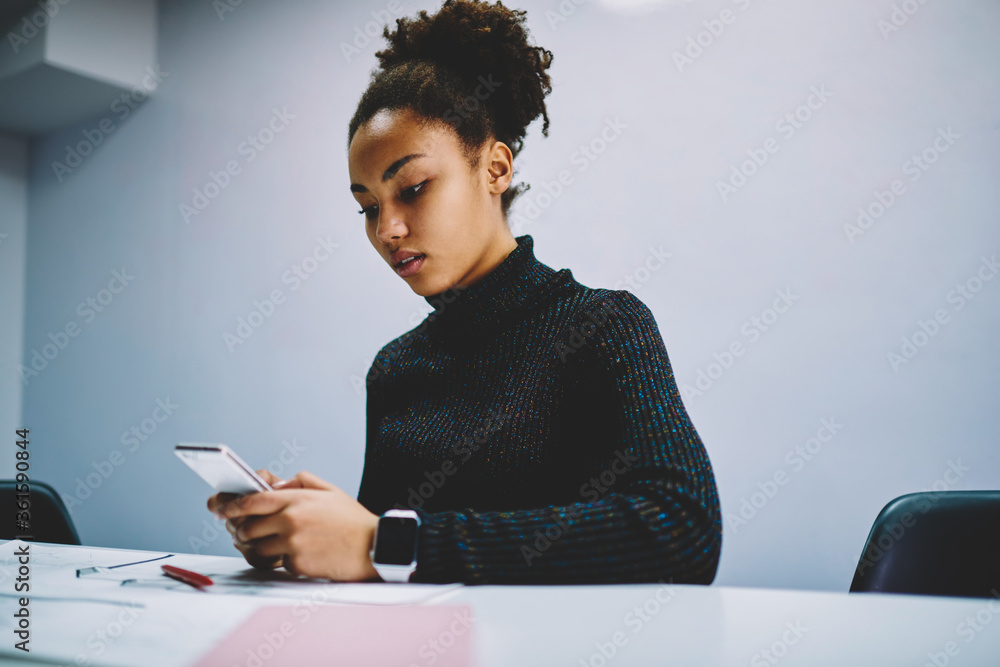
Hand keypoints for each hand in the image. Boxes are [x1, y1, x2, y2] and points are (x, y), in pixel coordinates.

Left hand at [208, 469, 381, 581]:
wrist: (374, 547)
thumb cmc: (352, 520)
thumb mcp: (329, 490)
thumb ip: (300, 482)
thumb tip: (275, 485)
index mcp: (296, 499)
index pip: (252, 500)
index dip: (230, 505)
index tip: (219, 509)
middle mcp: (291, 520)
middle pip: (247, 527)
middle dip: (241, 530)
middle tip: (244, 531)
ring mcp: (293, 543)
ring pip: (256, 548)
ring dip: (258, 548)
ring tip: (270, 544)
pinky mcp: (297, 564)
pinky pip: (276, 562)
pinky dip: (281, 560)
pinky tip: (297, 554)